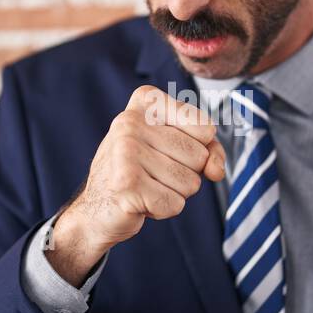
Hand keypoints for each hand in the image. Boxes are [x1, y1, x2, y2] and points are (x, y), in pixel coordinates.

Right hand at [48, 85, 225, 284]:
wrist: (97, 210)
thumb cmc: (140, 173)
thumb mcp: (177, 149)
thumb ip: (209, 150)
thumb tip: (216, 171)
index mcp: (145, 102)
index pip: (205, 128)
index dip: (198, 149)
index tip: (167, 151)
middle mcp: (131, 121)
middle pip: (199, 156)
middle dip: (185, 174)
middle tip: (152, 173)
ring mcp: (126, 151)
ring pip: (190, 183)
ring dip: (173, 193)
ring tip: (145, 186)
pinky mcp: (126, 183)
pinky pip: (174, 204)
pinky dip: (163, 210)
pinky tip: (139, 202)